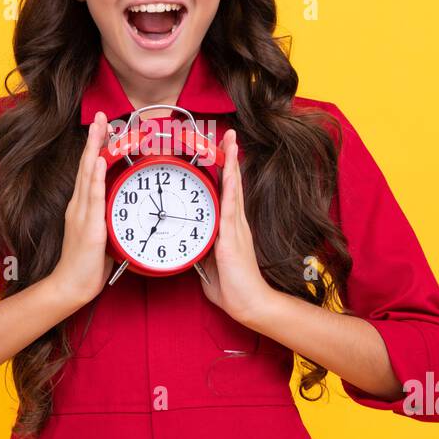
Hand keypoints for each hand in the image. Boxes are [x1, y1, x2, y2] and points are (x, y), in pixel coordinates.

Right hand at [48, 111, 115, 308]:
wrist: (71, 285)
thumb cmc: (86, 264)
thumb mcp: (101, 234)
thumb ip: (110, 218)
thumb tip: (125, 208)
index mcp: (82, 206)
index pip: (89, 171)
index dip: (95, 147)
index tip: (102, 128)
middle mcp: (79, 205)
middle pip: (87, 165)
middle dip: (94, 139)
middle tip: (100, 116)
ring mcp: (82, 214)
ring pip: (89, 175)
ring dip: (95, 149)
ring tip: (100, 128)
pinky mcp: (89, 227)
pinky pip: (94, 197)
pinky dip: (97, 177)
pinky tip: (100, 161)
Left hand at [199, 128, 275, 325]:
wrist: (249, 303)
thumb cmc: (233, 289)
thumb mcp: (209, 267)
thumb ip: (201, 252)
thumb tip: (189, 245)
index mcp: (230, 228)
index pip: (226, 194)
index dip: (223, 173)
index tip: (219, 154)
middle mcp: (235, 223)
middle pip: (232, 184)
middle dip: (229, 158)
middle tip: (227, 135)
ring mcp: (236, 227)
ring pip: (233, 188)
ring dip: (230, 164)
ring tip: (230, 141)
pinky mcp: (233, 235)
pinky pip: (230, 205)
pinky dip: (230, 185)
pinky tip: (230, 170)